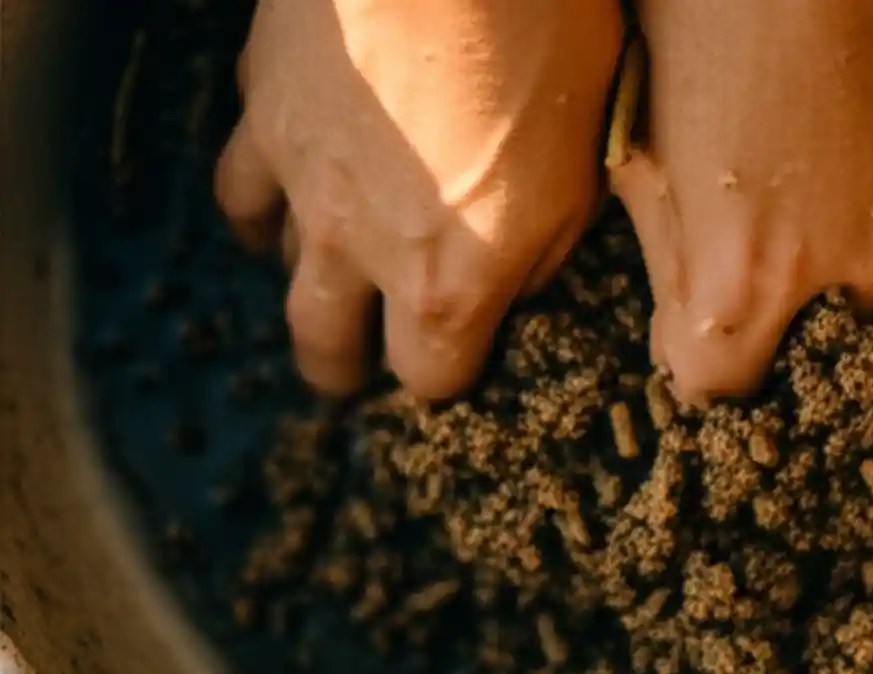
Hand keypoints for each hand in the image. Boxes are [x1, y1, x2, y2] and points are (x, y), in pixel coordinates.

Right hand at [216, 0, 621, 397]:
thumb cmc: (543, 50)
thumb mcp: (582, 172)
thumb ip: (540, 252)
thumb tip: (508, 284)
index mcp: (449, 279)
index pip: (429, 375)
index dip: (443, 377)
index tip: (454, 362)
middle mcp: (361, 248)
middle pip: (327, 346)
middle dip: (343, 369)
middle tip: (353, 371)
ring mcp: (303, 182)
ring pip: (278, 268)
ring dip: (304, 285)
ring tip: (321, 283)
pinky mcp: (266, 114)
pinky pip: (243, 185)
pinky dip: (260, 203)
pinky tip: (278, 196)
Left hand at [609, 0, 872, 402]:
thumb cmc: (697, 30)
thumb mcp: (641, 159)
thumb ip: (667, 264)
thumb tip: (679, 330)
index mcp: (745, 285)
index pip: (720, 394)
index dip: (698, 364)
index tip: (687, 332)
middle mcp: (846, 278)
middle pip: (805, 352)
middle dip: (772, 323)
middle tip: (738, 245)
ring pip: (869, 293)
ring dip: (832, 269)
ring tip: (795, 184)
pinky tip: (845, 144)